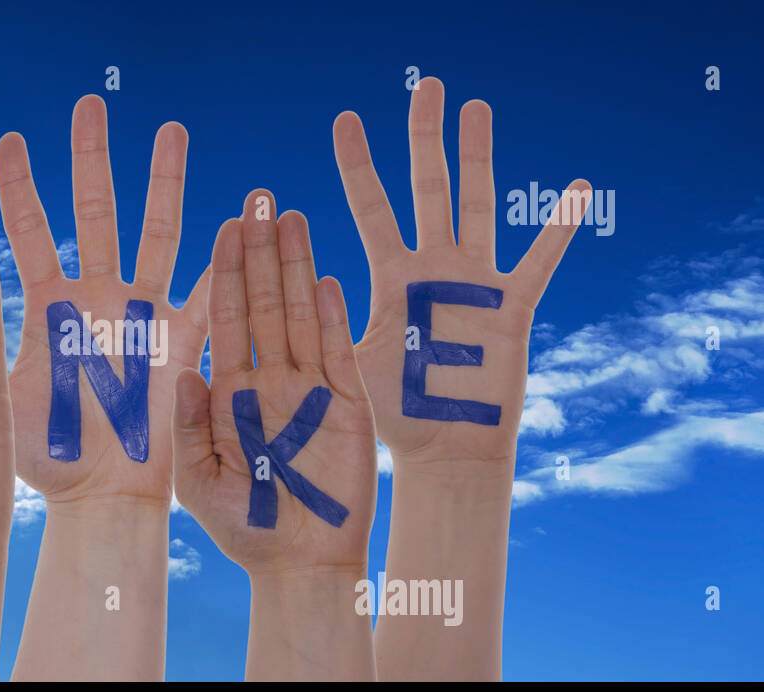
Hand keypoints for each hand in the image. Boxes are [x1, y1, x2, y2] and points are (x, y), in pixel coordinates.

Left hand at [0, 95, 209, 507]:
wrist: (101, 499)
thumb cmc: (46, 460)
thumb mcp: (1, 398)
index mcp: (50, 308)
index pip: (29, 230)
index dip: (19, 186)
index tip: (9, 139)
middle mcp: (97, 299)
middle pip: (95, 213)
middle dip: (91, 159)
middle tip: (89, 103)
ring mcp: (142, 316)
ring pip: (157, 234)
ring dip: (165, 183)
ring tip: (171, 128)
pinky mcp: (180, 343)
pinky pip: (208, 292)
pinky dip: (227, 258)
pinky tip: (244, 214)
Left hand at [172, 191, 376, 574]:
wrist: (299, 565)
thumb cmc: (243, 526)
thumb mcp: (196, 479)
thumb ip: (188, 428)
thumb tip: (182, 374)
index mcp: (227, 391)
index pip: (224, 317)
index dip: (224, 271)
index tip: (224, 225)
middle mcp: (267, 379)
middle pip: (262, 302)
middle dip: (260, 251)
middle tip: (260, 197)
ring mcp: (308, 389)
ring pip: (298, 314)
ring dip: (295, 267)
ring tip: (292, 216)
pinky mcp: (347, 405)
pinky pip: (337, 353)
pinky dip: (331, 317)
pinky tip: (325, 278)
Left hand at [332, 77, 589, 465]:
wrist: (443, 454)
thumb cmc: (392, 415)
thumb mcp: (341, 367)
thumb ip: (322, 327)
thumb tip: (264, 306)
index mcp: (390, 279)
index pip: (370, 208)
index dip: (357, 164)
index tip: (344, 120)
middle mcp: (432, 270)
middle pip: (427, 189)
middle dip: (424, 138)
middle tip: (424, 86)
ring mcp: (474, 283)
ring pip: (479, 205)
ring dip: (479, 156)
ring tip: (477, 107)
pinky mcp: (512, 308)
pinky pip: (540, 261)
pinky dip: (560, 228)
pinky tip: (577, 187)